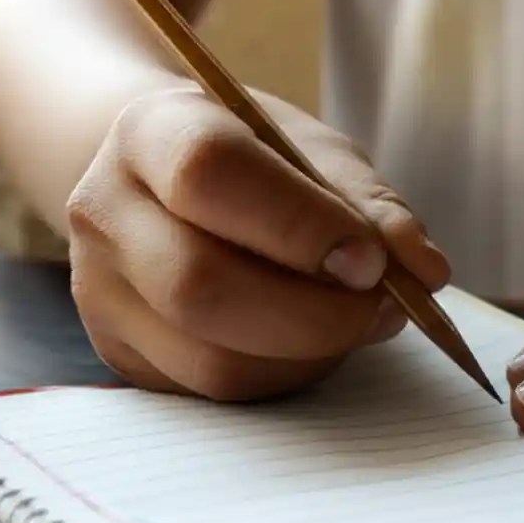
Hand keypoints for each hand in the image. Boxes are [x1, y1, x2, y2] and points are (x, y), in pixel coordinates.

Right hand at [67, 86, 448, 400]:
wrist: (163, 181)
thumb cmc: (253, 158)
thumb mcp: (313, 151)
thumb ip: (368, 203)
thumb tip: (423, 270)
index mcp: (150, 131)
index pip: (210, 173)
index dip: (299, 224)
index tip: (370, 258)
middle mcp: (104, 211)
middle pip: (199, 285)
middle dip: (314, 314)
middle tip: (382, 307)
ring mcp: (100, 293)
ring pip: (211, 359)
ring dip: (310, 354)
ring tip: (355, 320)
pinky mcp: (123, 354)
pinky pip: (216, 391)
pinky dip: (285, 375)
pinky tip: (311, 340)